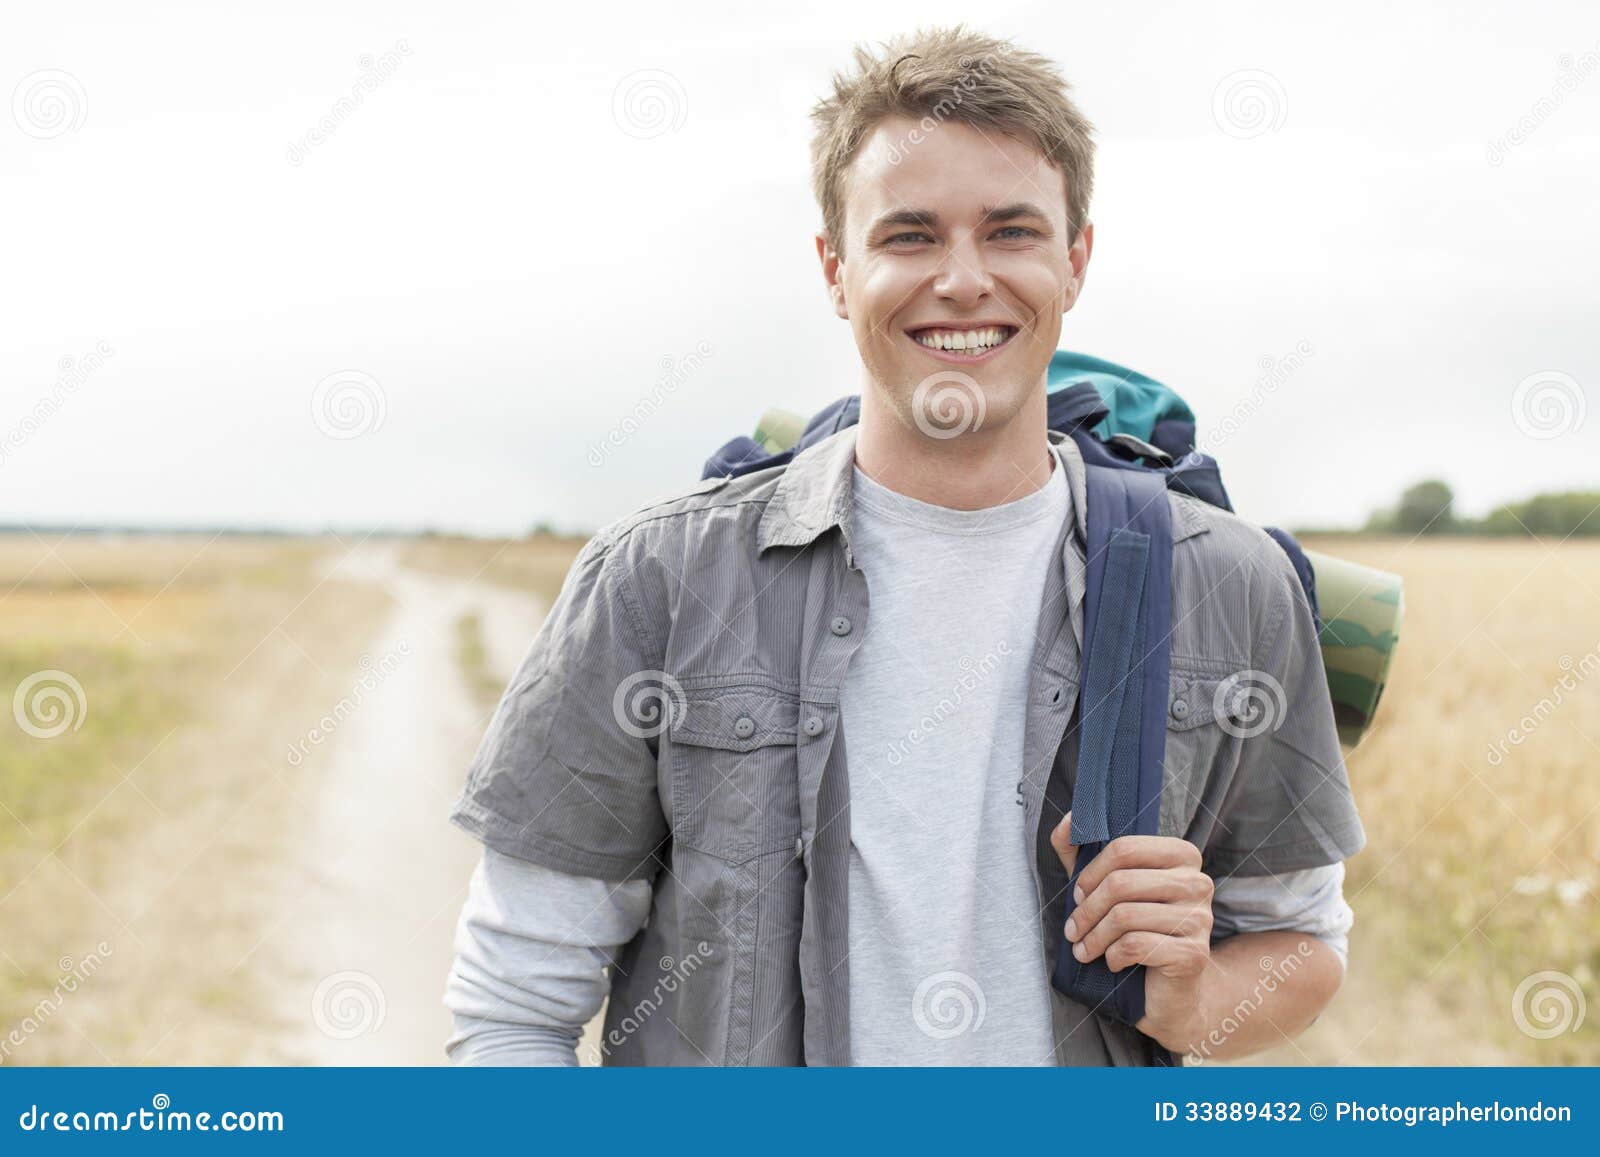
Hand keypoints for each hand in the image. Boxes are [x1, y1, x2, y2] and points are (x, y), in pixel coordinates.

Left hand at [1050, 811, 1214, 1050]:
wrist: (1169, 991)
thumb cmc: (1135, 930)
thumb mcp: (1103, 885)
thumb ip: (1081, 850)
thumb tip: (1067, 819)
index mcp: (1181, 855)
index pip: (1125, 848)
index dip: (1091, 872)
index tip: (1076, 895)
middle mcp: (1198, 881)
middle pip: (1122, 883)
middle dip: (1086, 910)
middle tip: (1073, 929)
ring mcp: (1200, 918)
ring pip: (1125, 916)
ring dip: (1094, 937)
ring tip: (1084, 949)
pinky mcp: (1194, 954)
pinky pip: (1136, 945)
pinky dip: (1113, 956)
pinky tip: (1112, 962)